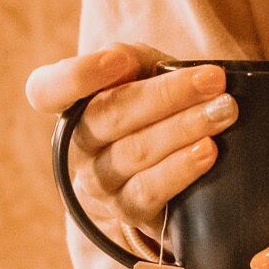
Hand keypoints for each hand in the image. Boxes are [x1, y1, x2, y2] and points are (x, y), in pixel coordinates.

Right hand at [25, 43, 238, 250]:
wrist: (157, 169)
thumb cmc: (146, 107)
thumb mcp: (136, 73)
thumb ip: (128, 58)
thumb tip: (124, 61)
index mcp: (69, 106)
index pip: (45, 91)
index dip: (78, 76)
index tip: (121, 60)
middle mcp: (76, 147)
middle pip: (110, 116)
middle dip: (167, 95)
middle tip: (214, 80)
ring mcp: (98, 183)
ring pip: (135, 152)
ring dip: (184, 128)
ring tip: (223, 111)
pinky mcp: (127, 211)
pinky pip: (150, 190)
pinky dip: (181, 168)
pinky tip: (208, 150)